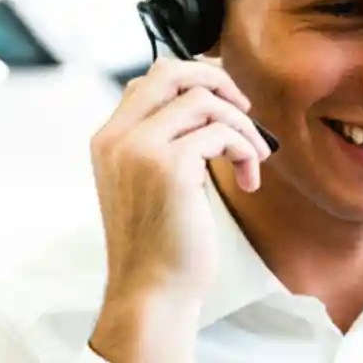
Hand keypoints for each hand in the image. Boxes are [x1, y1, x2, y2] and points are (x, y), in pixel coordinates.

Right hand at [86, 58, 272, 362]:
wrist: (152, 292)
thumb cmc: (159, 244)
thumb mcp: (147, 182)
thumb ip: (161, 142)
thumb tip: (206, 104)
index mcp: (108, 139)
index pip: (150, 79)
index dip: (194, 78)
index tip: (224, 100)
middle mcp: (118, 138)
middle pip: (170, 71)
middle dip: (218, 80)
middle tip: (244, 109)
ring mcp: (141, 150)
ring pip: (204, 100)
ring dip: (242, 126)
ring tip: (254, 157)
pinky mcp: (172, 168)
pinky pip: (222, 133)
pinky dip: (245, 151)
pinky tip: (249, 179)